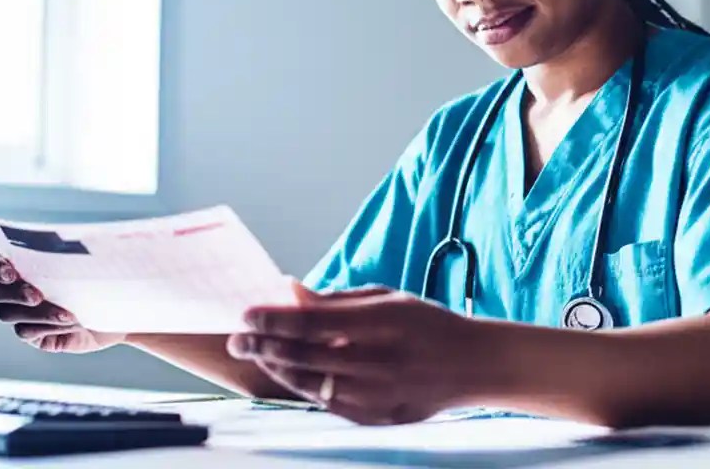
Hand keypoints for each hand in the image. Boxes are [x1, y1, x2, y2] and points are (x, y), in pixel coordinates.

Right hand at [0, 250, 124, 353]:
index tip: (10, 271)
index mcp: (18, 262)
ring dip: (36, 312)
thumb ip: (64, 248)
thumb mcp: (84, 257)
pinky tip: (70, 322)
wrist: (119, 305)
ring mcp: (21, 313)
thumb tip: (64, 239)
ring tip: (66, 313)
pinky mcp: (34, 334)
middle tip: (37, 295)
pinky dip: (47, 326)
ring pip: (7, 313)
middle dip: (13, 292)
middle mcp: (13, 288)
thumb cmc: (98, 274)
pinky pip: (26, 331)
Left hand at [227, 284, 480, 424]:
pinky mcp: (378, 418)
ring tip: (258, 355)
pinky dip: (303, 388)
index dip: (272, 320)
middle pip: (304, 356)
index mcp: (381, 322)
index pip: (311, 322)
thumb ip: (335, 299)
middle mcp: (378, 361)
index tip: (246, 314)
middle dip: (263, 346)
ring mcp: (378, 395)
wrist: (472, 365)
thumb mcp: (385, 298)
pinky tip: (289, 374)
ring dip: (277, 369)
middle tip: (238, 339)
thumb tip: (289, 290)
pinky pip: (327, 404)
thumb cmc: (425, 323)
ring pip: (310, 384)